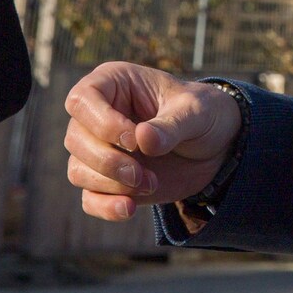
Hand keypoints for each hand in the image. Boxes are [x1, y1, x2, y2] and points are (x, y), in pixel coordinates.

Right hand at [64, 63, 243, 221]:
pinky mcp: (107, 180)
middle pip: (75, 139)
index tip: (134, 140)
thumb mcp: (196, 112)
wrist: (217, 146)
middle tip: (144, 174)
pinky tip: (129, 209)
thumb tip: (142, 139)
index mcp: (114, 83)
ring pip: (78, 170)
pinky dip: (105, 207)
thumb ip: (171, 125)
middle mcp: (99, 115)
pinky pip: (89, 198)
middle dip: (109, 162)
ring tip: (150, 182)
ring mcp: (100, 149)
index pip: (82, 99)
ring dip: (112, 184)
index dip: (102, 123)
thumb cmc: (203, 114)